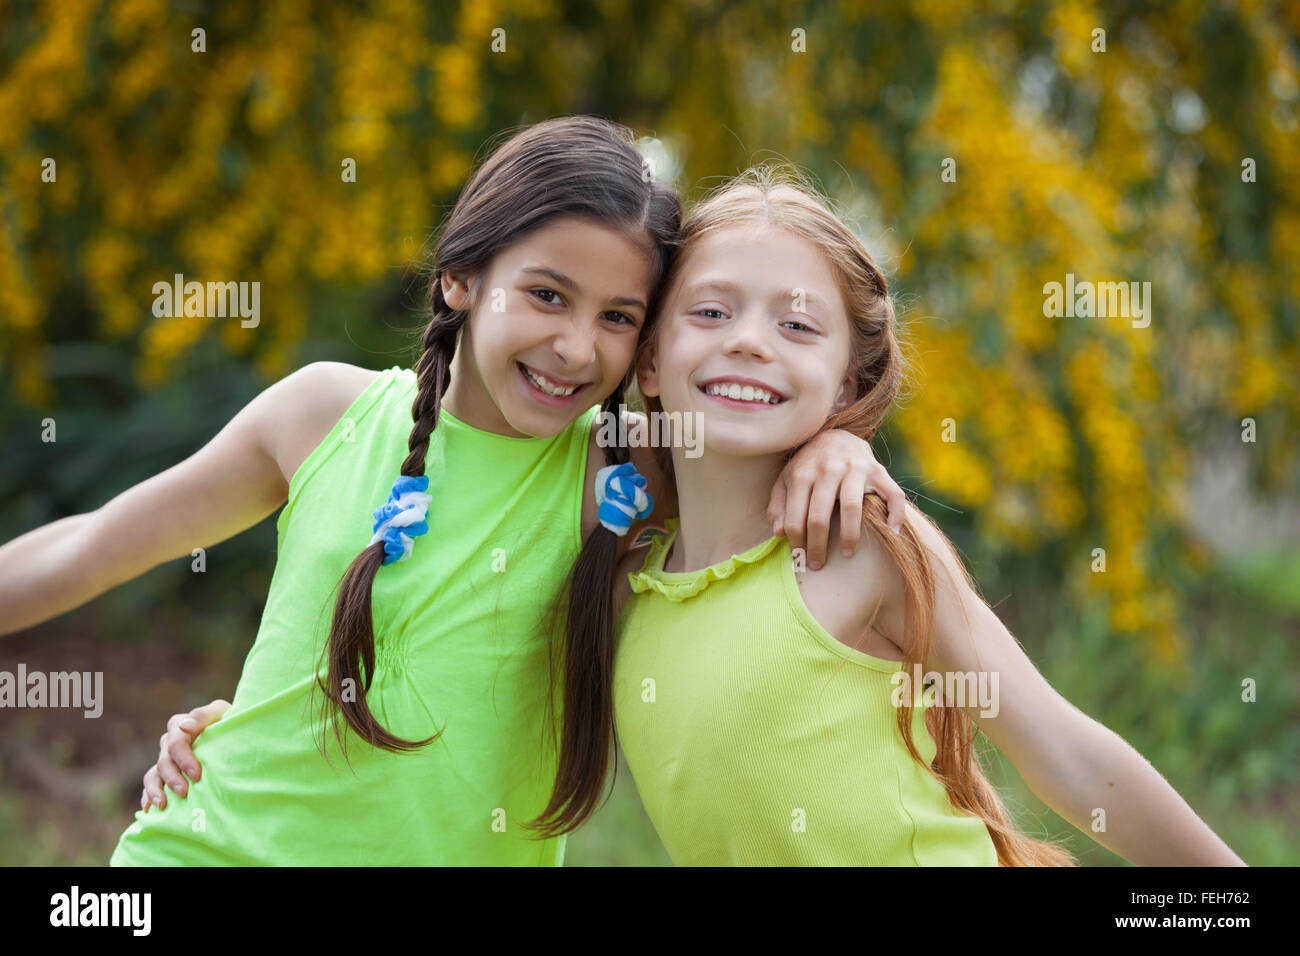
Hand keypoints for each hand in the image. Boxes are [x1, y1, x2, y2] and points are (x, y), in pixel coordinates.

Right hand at [140, 699, 230, 811]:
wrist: (237, 737)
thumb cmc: (228, 724)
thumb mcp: (221, 714)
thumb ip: (203, 716)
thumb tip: (185, 727)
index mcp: (180, 725)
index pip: (176, 741)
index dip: (184, 758)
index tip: (196, 775)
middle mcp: (169, 742)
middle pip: (164, 760)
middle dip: (173, 777)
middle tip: (184, 792)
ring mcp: (165, 759)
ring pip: (153, 774)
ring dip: (156, 789)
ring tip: (162, 804)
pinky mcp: (163, 774)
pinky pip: (150, 785)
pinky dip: (148, 796)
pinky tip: (150, 809)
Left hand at [767, 429, 905, 569]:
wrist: (836, 436)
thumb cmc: (808, 465)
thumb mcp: (786, 480)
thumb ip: (778, 505)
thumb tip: (779, 534)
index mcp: (803, 473)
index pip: (796, 517)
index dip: (797, 542)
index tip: (800, 557)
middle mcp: (828, 469)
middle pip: (820, 516)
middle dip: (818, 546)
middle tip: (818, 564)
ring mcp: (855, 468)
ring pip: (852, 508)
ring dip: (849, 536)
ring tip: (847, 554)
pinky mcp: (878, 470)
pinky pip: (892, 495)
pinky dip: (895, 515)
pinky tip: (891, 533)